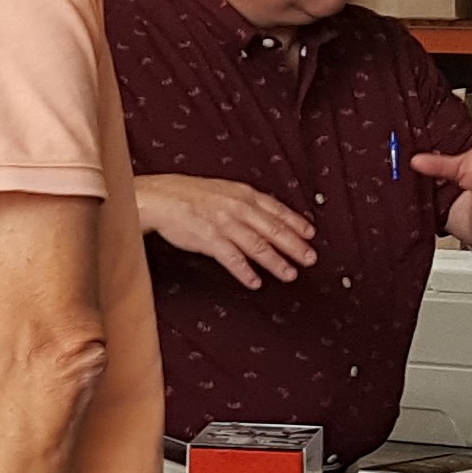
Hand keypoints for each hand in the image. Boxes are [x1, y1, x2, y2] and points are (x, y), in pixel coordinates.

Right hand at [136, 172, 316, 290]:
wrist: (161, 197)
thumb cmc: (190, 194)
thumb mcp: (223, 190)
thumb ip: (245, 203)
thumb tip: (265, 216)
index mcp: (243, 195)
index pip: (277, 210)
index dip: (296, 223)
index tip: (310, 235)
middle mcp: (238, 209)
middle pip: (273, 230)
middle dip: (295, 246)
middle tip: (310, 259)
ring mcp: (225, 225)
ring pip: (258, 246)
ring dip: (276, 262)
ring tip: (289, 275)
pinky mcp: (210, 240)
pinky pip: (233, 259)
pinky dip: (246, 272)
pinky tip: (255, 282)